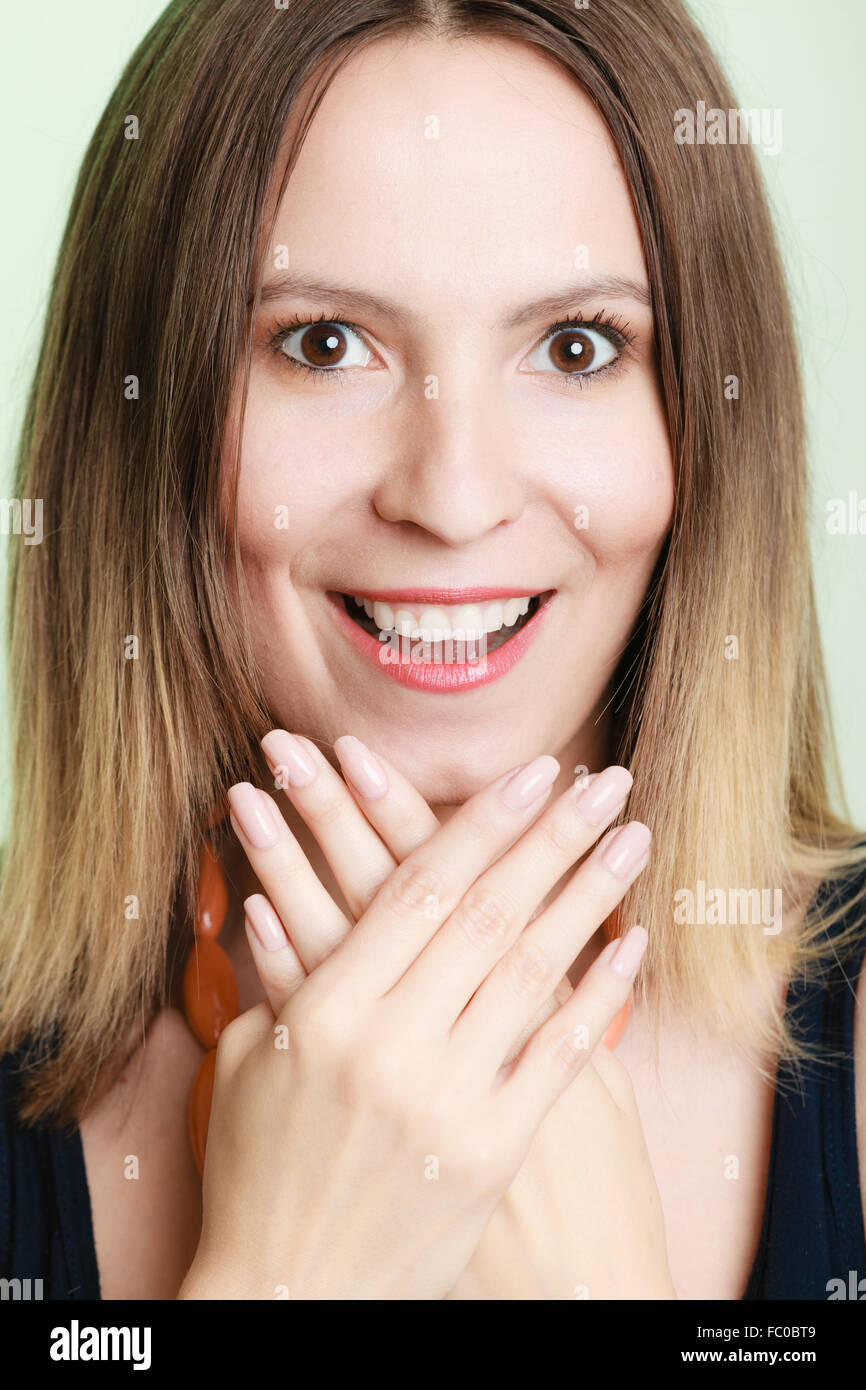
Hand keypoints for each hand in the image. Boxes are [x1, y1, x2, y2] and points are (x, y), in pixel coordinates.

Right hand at [188, 731, 652, 1300]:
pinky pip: (560, 1057)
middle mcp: (390, 1046)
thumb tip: (273, 895)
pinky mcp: (492, 1151)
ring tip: (632, 837)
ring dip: (588, 893)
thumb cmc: (259, 1173)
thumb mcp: (246, 1065)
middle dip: (552, 836)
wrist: (287, 1297)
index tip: (530, 771)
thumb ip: (275, 978)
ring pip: (533, 971)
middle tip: (602, 781)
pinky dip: (600, 994)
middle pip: (489, 914)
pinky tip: (630, 942)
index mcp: (324, 1013)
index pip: (418, 891)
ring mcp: (448, 1100)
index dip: (479, 824)